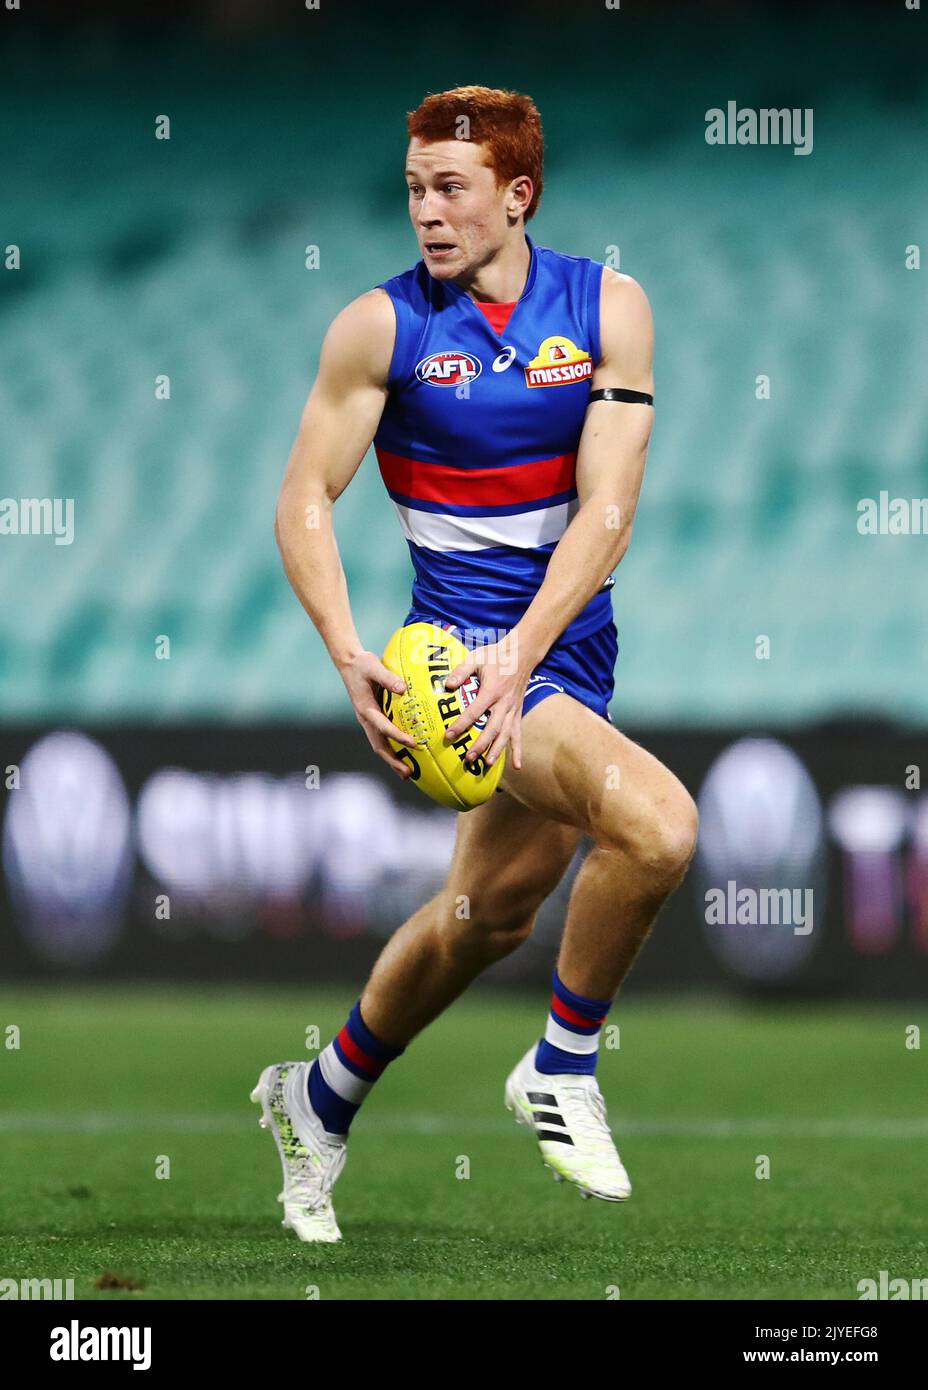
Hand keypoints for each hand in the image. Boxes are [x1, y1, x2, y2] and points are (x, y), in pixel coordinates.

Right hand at [339, 651, 417, 780]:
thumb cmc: (363, 664)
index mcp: (366, 709)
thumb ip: (388, 678)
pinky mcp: (373, 718)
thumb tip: (404, 689)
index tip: (413, 744)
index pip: (383, 727)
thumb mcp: (374, 667)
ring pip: (379, 745)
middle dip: (393, 760)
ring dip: (392, 759)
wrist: (350, 663)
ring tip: (407, 773)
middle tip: (408, 773)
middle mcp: (366, 719)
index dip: (398, 737)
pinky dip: (393, 749)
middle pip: (379, 745)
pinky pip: (382, 738)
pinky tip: (404, 755)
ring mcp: (368, 721)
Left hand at [441, 632, 532, 771]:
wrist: (522, 653)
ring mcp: (513, 709)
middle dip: (480, 744)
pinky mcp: (518, 712)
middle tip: (468, 758)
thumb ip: (462, 671)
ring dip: (497, 750)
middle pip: (492, 728)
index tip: (448, 736)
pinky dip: (518, 750)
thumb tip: (448, 685)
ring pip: (505, 734)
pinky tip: (517, 766)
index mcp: (492, 691)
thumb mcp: (476, 657)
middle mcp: (504, 703)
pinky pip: (518, 733)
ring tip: (487, 764)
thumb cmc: (496, 655)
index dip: (461, 724)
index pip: (474, 712)